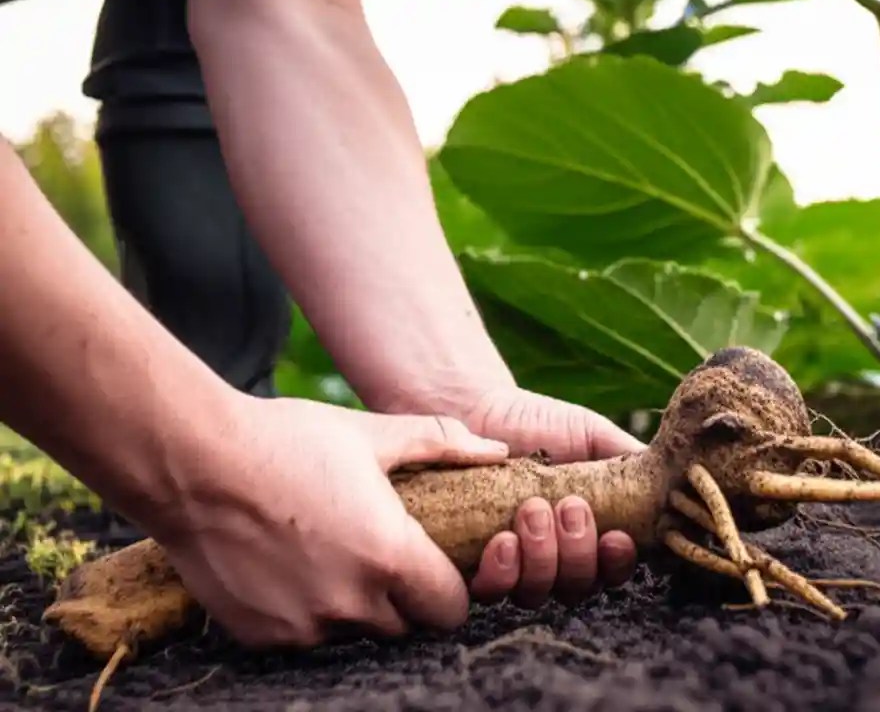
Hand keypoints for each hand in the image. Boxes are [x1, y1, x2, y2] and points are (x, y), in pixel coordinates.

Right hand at [158, 395, 509, 648]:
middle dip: (404, 599)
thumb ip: (442, 444)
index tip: (436, 567)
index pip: (452, 609)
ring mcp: (305, 627)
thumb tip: (497, 448)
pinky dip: (305, 611)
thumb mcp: (372, 434)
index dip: (450, 589)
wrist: (191, 461)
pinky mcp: (263, 637)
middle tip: (382, 556)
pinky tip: (290, 566)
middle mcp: (352, 604)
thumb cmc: (286, 440)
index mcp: (390, 557)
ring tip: (331, 554)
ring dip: (353, 606)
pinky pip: (305, 636)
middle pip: (405, 626)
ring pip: (354, 632)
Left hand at [456, 386, 646, 606]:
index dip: (617, 565)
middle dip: (579, 552)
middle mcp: (554, 558)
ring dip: (542, 557)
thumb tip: (680, 482)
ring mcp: (514, 566)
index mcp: (590, 534)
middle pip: (580, 588)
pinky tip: (502, 541)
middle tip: (569, 506)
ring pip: (539, 594)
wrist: (482, 410)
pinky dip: (501, 572)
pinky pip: (490, 591)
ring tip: (533, 509)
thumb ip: (635, 461)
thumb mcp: (596, 436)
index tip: (616, 538)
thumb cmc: (542, 424)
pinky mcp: (473, 566)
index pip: (613, 570)